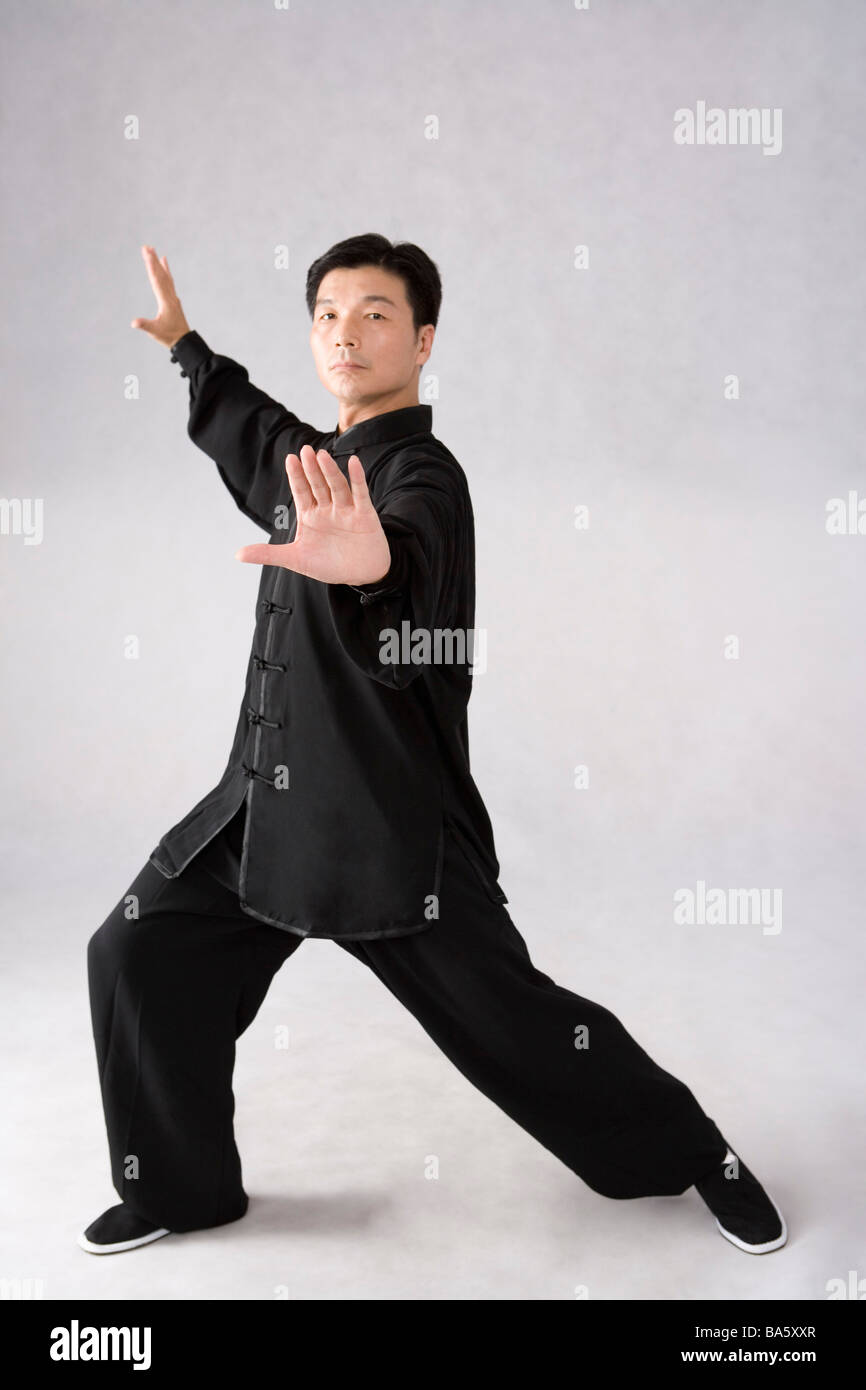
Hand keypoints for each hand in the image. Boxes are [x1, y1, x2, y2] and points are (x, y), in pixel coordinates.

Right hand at [130, 244, 190, 347]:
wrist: (184, 341)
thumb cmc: (169, 336)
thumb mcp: (155, 331)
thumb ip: (144, 325)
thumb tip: (134, 322)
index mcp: (165, 301)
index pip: (156, 280)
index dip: (151, 266)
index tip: (147, 254)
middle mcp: (170, 296)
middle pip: (160, 274)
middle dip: (153, 260)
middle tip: (146, 246)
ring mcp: (172, 296)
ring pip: (165, 275)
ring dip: (158, 263)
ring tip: (153, 250)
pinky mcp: (173, 298)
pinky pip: (169, 280)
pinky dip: (166, 270)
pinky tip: (164, 262)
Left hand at [235, 445, 392, 585]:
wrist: (362, 575)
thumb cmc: (330, 565)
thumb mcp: (296, 560)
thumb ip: (269, 554)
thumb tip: (237, 554)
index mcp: (310, 515)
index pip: (301, 491)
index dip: (296, 476)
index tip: (290, 459)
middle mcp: (328, 509)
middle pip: (318, 485)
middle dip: (311, 469)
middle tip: (304, 450)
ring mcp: (346, 510)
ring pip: (337, 487)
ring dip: (330, 472)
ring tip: (322, 456)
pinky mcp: (365, 515)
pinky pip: (360, 494)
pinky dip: (357, 479)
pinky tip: (353, 463)